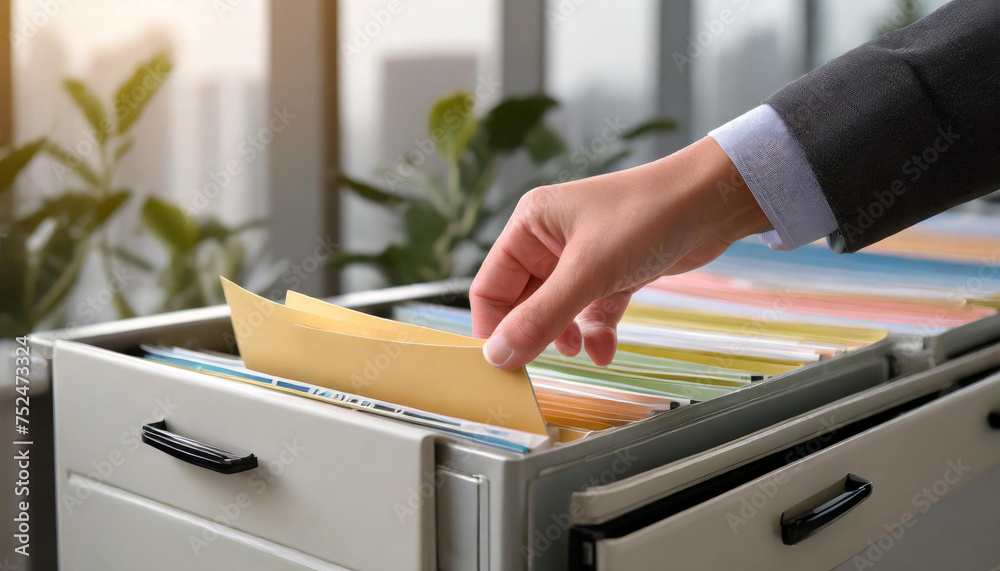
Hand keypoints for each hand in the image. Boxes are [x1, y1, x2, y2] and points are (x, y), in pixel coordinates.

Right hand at [470, 137, 771, 369]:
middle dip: (532, 335)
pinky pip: (593, 311)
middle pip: (522, 302)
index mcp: (530, 225)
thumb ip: (541, 318)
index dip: (493, 327)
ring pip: (558, 310)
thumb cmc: (647, 217)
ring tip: (576, 351)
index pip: (491, 286)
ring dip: (564, 335)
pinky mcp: (614, 271)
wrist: (714, 200)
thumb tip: (498, 357)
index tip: (500, 367)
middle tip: (535, 370)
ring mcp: (583, 257)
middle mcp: (551, 240)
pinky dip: (596, 332)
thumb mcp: (589, 273)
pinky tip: (605, 351)